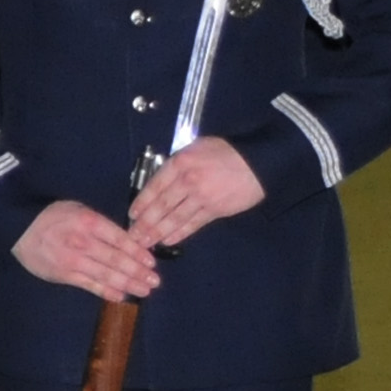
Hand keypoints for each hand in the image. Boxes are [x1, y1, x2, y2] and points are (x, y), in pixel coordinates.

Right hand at [12, 202, 158, 301]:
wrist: (19, 229)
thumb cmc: (51, 217)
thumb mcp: (77, 209)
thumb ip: (100, 224)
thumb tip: (126, 239)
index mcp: (89, 223)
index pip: (120, 239)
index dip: (138, 252)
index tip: (151, 262)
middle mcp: (84, 242)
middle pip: (117, 260)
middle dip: (138, 272)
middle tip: (155, 281)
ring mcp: (74, 260)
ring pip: (107, 275)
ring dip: (128, 284)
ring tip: (145, 290)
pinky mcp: (64, 274)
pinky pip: (90, 285)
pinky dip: (106, 291)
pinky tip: (121, 296)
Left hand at [122, 137, 260, 247]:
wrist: (258, 162)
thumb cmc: (227, 152)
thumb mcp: (197, 147)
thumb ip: (178, 163)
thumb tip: (161, 180)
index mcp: (181, 163)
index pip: (155, 186)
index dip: (142, 203)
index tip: (132, 215)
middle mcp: (188, 180)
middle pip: (162, 206)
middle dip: (145, 223)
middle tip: (134, 236)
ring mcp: (202, 197)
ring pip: (175, 218)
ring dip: (158, 232)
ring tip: (146, 243)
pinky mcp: (216, 210)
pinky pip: (193, 224)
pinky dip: (179, 234)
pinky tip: (168, 241)